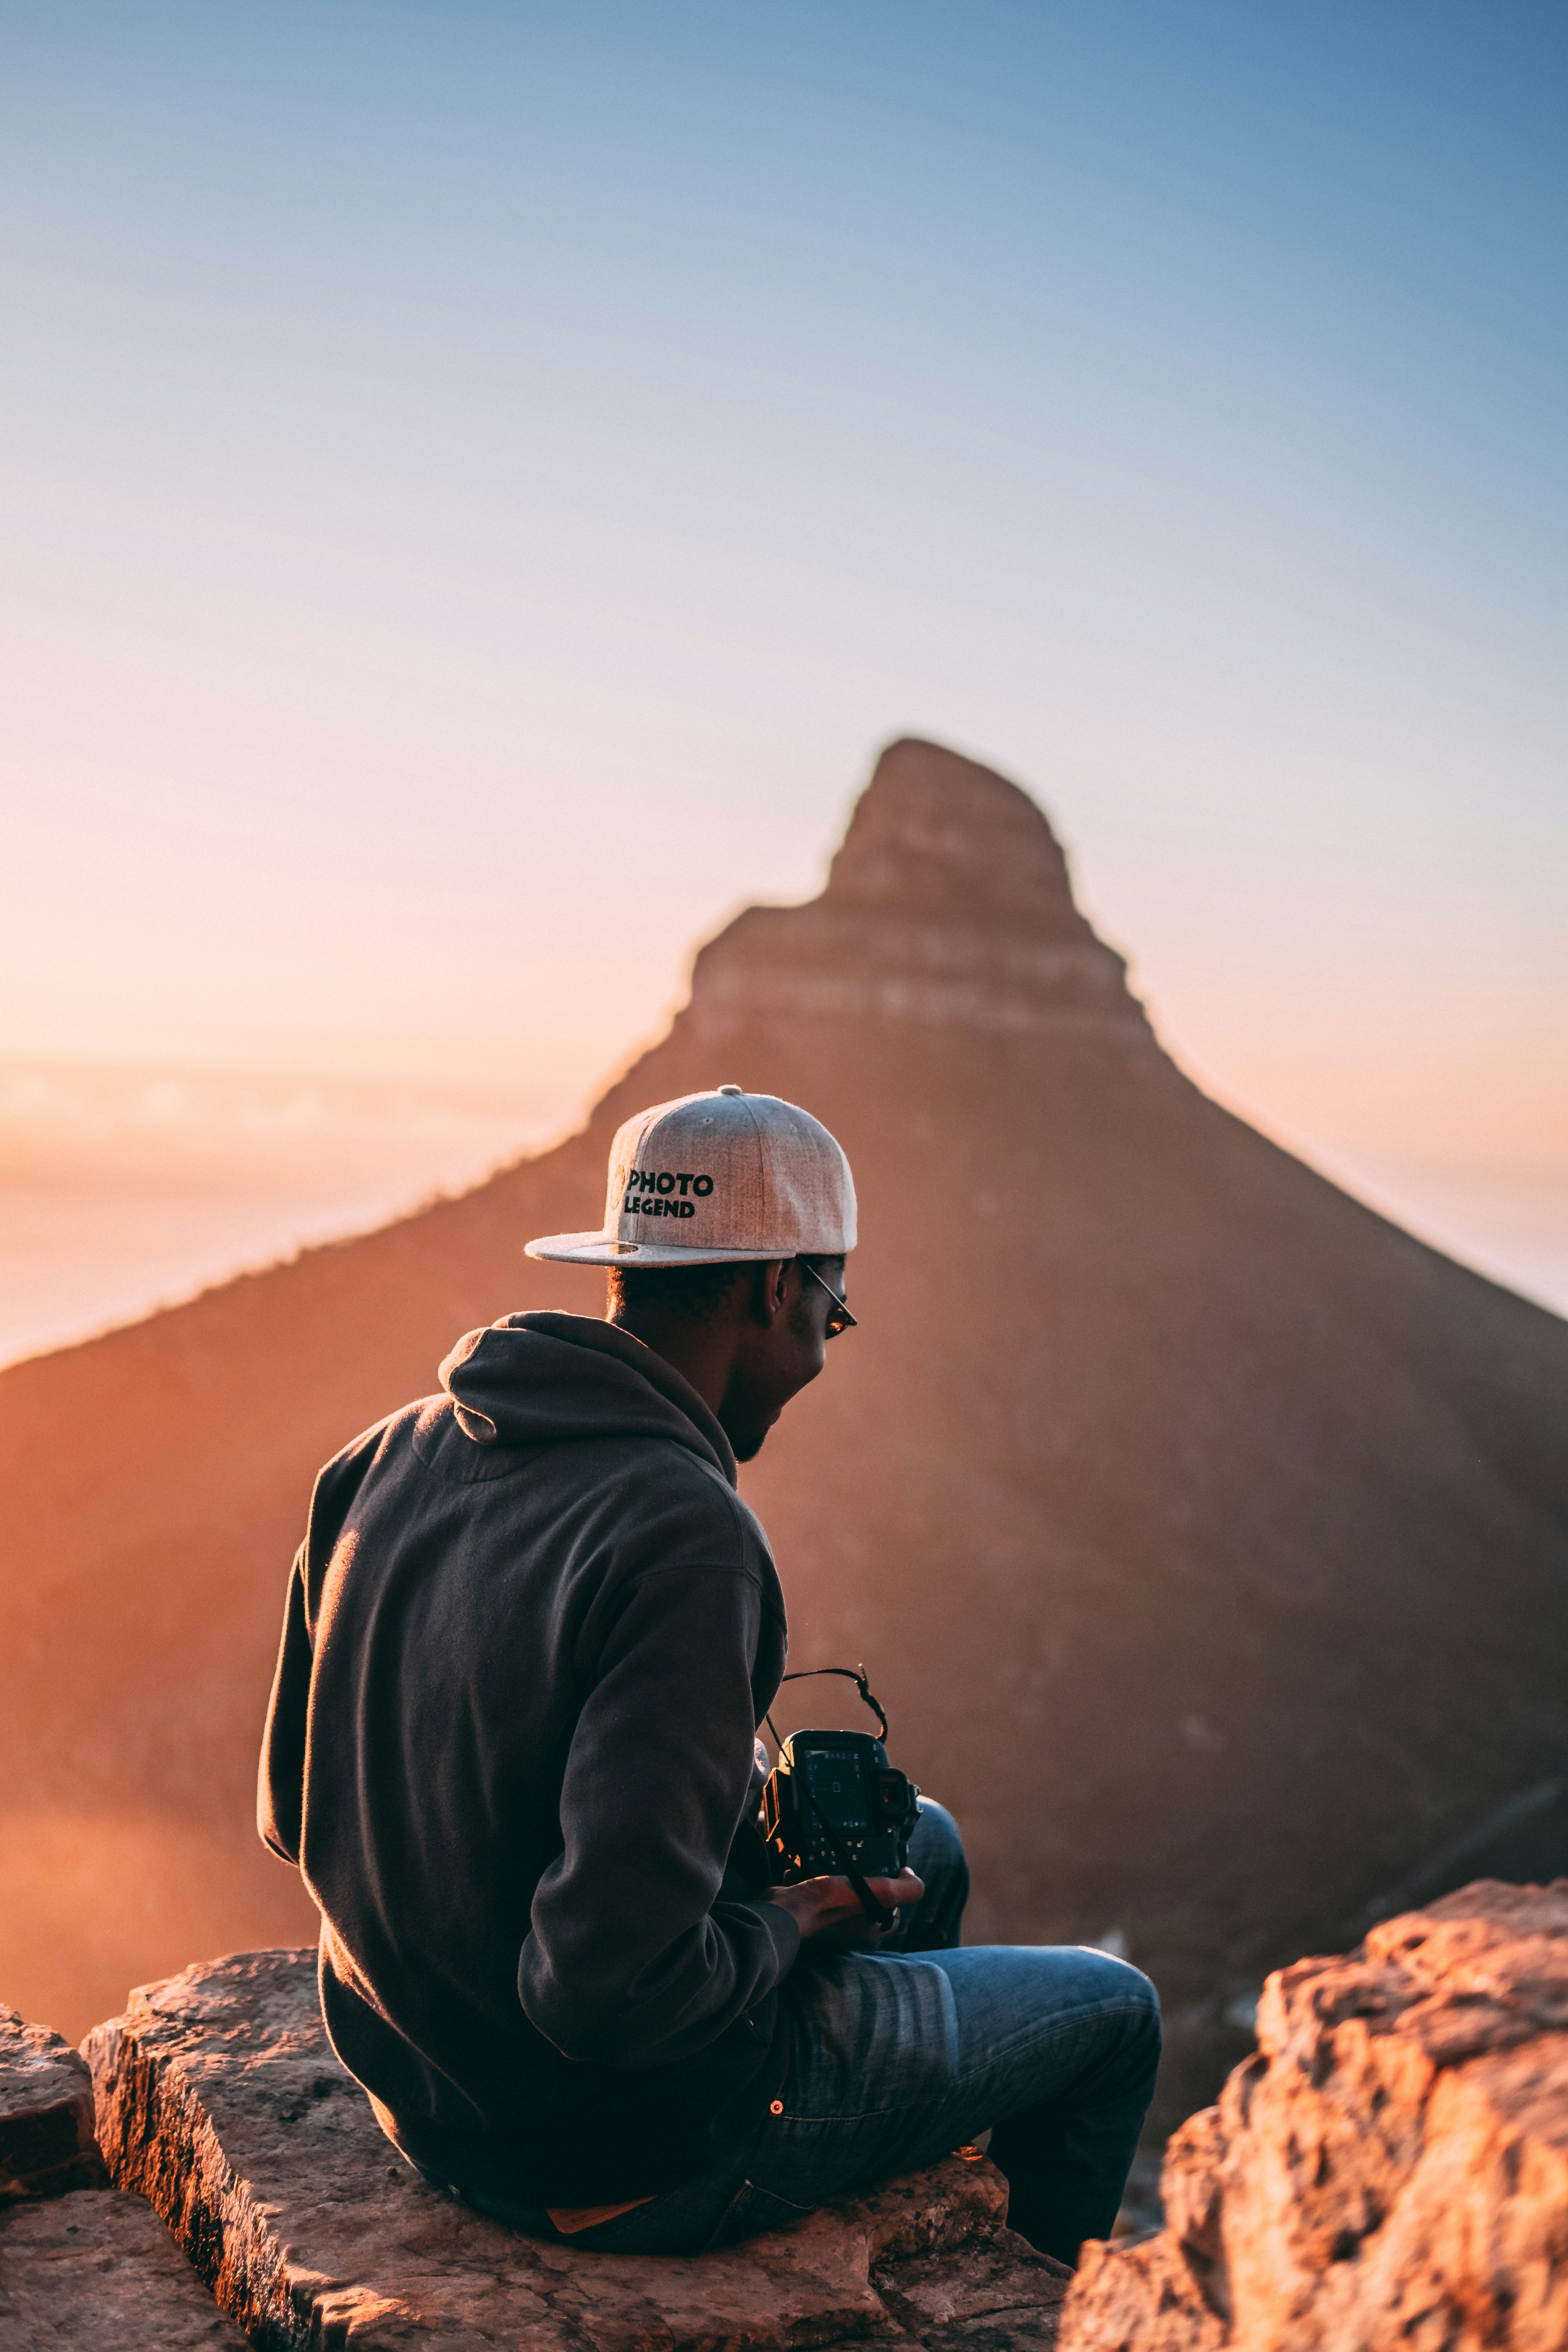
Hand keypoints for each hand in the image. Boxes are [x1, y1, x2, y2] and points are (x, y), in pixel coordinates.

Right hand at [763, 1869, 924, 1949]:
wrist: (787, 1909)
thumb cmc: (833, 1902)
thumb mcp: (883, 1893)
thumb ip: (907, 1889)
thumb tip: (911, 1875)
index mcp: (869, 1931)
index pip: (894, 1912)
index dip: (896, 1892)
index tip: (887, 1872)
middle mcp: (849, 1931)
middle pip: (868, 1901)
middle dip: (865, 1881)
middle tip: (860, 1863)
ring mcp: (826, 1922)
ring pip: (842, 1895)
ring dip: (840, 1876)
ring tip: (838, 1861)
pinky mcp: (807, 1909)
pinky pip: (816, 1890)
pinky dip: (814, 1876)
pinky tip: (811, 1865)